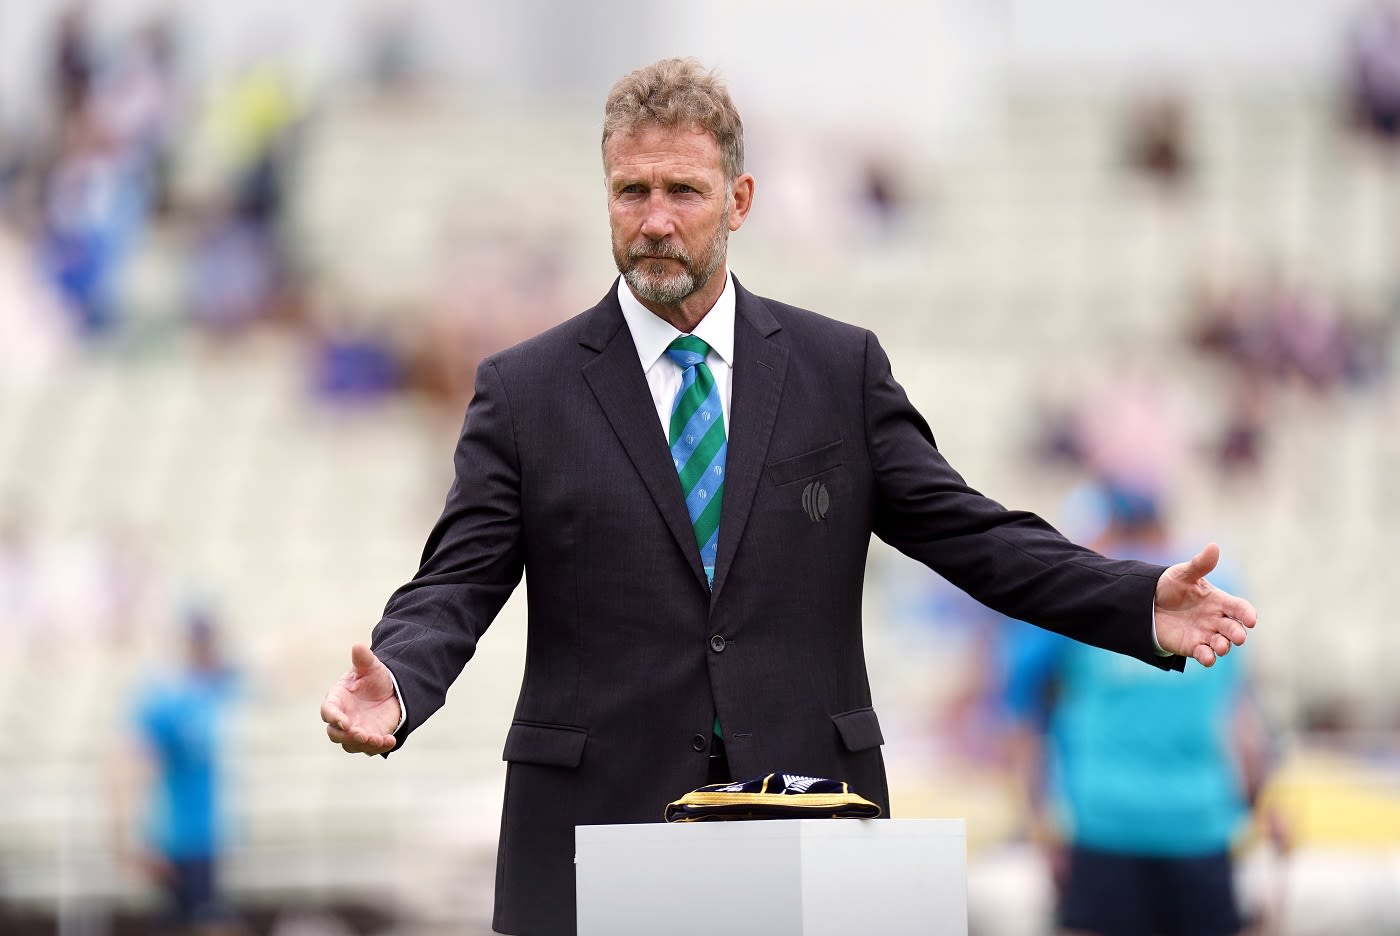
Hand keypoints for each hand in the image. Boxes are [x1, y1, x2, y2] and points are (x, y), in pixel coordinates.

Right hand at [321, 643, 400, 754]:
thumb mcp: (370, 666)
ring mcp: (354, 731)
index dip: (333, 717)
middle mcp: (342, 719)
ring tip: (377, 740)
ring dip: (362, 744)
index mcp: (336, 701)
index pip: (328, 712)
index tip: (343, 722)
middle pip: (335, 734)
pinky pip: (370, 748)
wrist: (389, 691)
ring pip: (351, 745)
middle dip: (347, 736)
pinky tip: (390, 741)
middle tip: (361, 735)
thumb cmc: (373, 678)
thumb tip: (358, 645)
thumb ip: (363, 659)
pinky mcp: (369, 738)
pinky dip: (379, 747)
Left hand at [1153, 543, 1255, 666]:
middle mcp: (1216, 619)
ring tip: (1220, 646)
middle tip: (1238, 636)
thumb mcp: (1183, 573)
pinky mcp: (1193, 646)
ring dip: (1224, 646)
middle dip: (1237, 633)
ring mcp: (1205, 634)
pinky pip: (1204, 654)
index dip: (1247, 614)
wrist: (1146, 603)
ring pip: (1222, 644)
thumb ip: (1199, 564)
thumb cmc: (1170, 586)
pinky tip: (1207, 656)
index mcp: (1219, 601)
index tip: (1251, 620)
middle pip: (1233, 628)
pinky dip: (1208, 657)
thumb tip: (1214, 546)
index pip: (1240, 608)